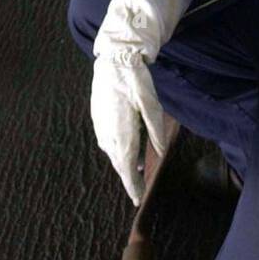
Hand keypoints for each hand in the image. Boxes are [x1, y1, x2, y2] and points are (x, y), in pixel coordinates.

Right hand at [91, 53, 165, 203]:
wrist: (113, 60)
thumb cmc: (135, 81)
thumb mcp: (151, 104)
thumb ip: (155, 131)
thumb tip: (160, 154)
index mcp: (122, 132)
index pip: (126, 167)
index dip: (132, 185)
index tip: (138, 199)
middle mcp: (108, 133)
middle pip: (119, 163)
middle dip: (128, 178)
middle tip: (139, 191)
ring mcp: (100, 126)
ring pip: (112, 154)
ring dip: (123, 165)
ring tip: (136, 173)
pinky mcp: (98, 119)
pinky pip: (108, 143)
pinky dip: (118, 151)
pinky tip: (127, 150)